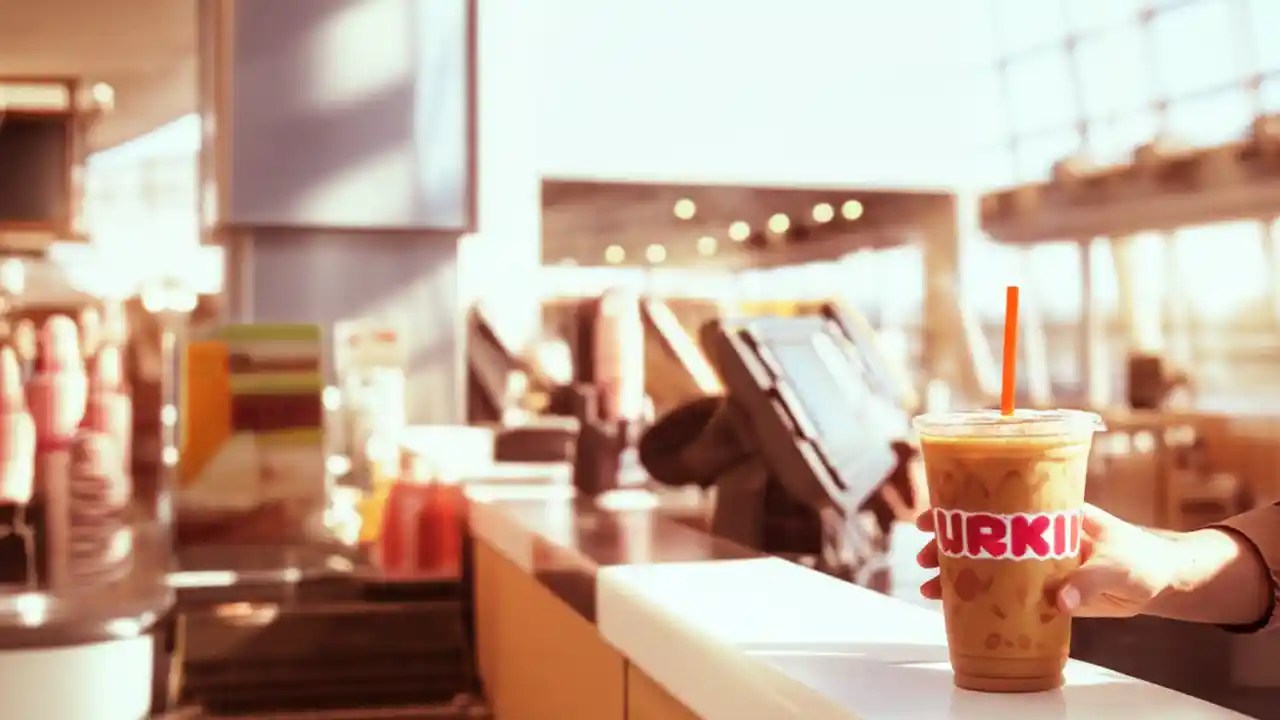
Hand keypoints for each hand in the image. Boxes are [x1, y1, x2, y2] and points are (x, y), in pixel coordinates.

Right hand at [915, 504, 1180, 616]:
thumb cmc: (1143, 560)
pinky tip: (957, 608)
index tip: (933, 517)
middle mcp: (1033, 534)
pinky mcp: (1041, 588)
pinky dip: (978, 598)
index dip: (959, 508)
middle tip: (923, 557)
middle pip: (980, 534)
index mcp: (1047, 513)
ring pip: (985, 563)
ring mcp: (1034, 561)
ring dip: (956, 573)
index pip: (995, 503)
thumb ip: (1090, 581)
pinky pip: (1002, 591)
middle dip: (947, 544)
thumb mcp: (1119, 566)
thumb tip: (1060, 600)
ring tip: (930, 588)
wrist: (1162, 582)